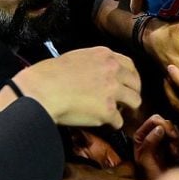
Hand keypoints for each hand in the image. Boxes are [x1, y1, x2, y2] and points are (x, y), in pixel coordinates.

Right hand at [15, 46, 141, 127]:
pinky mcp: (108, 110)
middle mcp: (113, 70)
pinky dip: (112, 124)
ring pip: (135, 101)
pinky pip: (119, 121)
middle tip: (126, 101)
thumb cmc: (50, 74)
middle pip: (136, 83)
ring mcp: (113, 90)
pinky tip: (103, 123)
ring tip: (116, 113)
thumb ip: (94, 63)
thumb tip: (98, 73)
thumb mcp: (76, 57)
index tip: (127, 84)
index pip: (129, 65)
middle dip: (132, 92)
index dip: (130, 77)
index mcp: (105, 55)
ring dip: (126, 108)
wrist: (42, 90)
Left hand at [133, 114, 178, 179]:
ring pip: (174, 130)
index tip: (171, 135)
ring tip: (173, 155)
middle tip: (174, 147)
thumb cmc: (149, 174)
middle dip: (172, 133)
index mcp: (141, 136)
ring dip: (176, 141)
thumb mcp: (145, 159)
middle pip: (165, 122)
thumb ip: (149, 142)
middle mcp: (150, 134)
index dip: (163, 125)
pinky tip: (175, 156)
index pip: (154, 120)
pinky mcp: (170, 144)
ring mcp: (161, 139)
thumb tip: (159, 128)